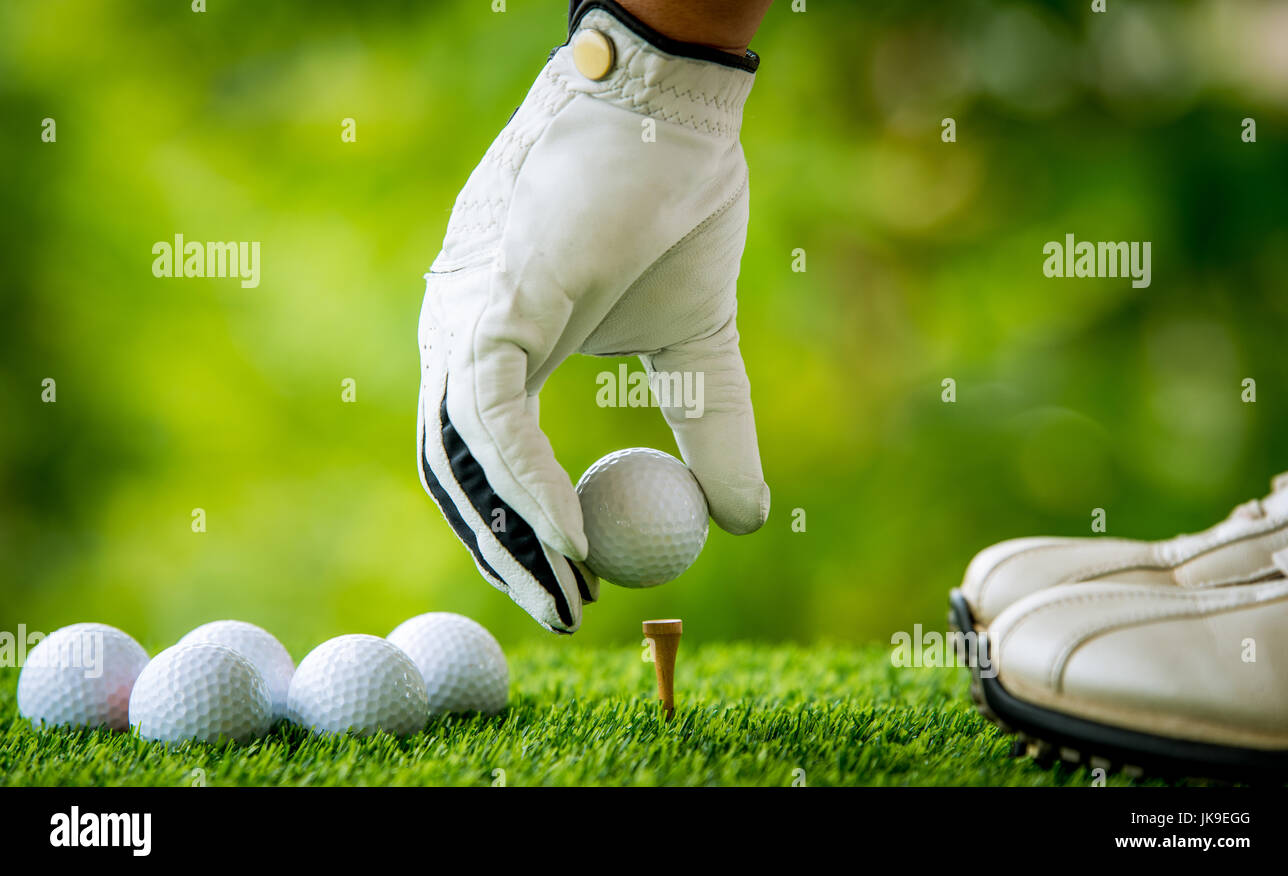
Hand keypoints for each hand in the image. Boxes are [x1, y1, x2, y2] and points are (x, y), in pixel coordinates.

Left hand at [417, 1, 768, 632]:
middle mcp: (458, 338)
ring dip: (511, 540)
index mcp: (493, 347)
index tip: (576, 586)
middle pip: (453, 476)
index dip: (521, 532)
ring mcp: (464, 318)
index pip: (482, 462)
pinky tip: (570, 541)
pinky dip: (524, 485)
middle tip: (561, 618)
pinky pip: (488, 415)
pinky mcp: (491, 300)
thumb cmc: (674, 209)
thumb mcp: (699, 348)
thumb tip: (743, 520)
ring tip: (566, 599)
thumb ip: (711, 430)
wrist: (675, 112)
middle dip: (505, 557)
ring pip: (457, 458)